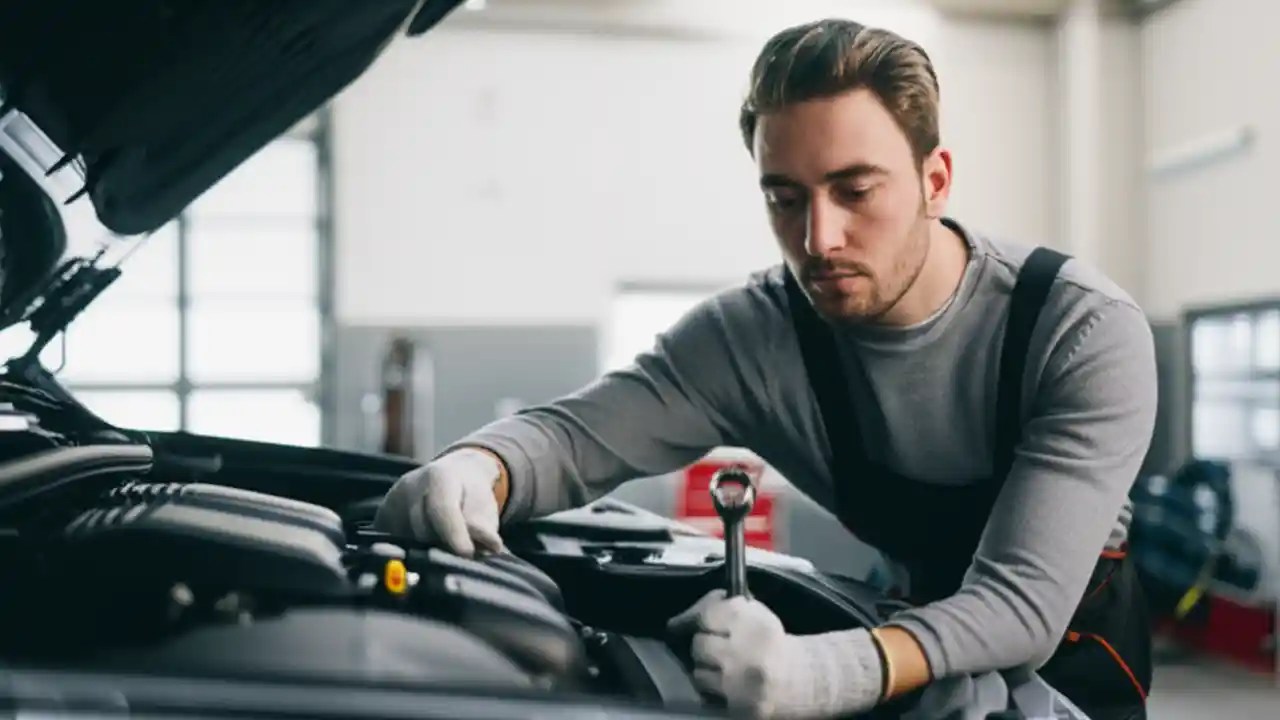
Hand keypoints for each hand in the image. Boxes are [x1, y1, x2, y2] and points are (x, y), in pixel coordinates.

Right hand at [373, 448, 506, 556]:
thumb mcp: (484, 506)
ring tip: (444, 552)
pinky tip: (425, 551)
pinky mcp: (381, 519)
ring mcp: (391, 502)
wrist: (454, 477)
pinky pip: (394, 545)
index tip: (466, 554)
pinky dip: (411, 553)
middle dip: (443, 548)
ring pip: (407, 541)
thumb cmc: (470, 496)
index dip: (454, 534)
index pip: (442, 508)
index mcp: (438, 476)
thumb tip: (488, 547)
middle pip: (422, 529)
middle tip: (460, 560)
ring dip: (427, 553)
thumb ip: (483, 527)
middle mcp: (408, 486)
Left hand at [668, 590, 884, 719]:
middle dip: (704, 645)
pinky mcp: (738, 707)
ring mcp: (740, 682)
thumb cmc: (772, 642)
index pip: (705, 616)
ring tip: (725, 667)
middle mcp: (745, 651)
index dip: (691, 619)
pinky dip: (713, 688)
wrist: (802, 679)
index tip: (680, 624)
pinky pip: (708, 693)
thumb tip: (682, 617)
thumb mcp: (756, 613)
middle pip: (698, 645)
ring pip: (698, 672)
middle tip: (716, 647)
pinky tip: (728, 683)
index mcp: (752, 622)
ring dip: (706, 669)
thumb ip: (723, 606)